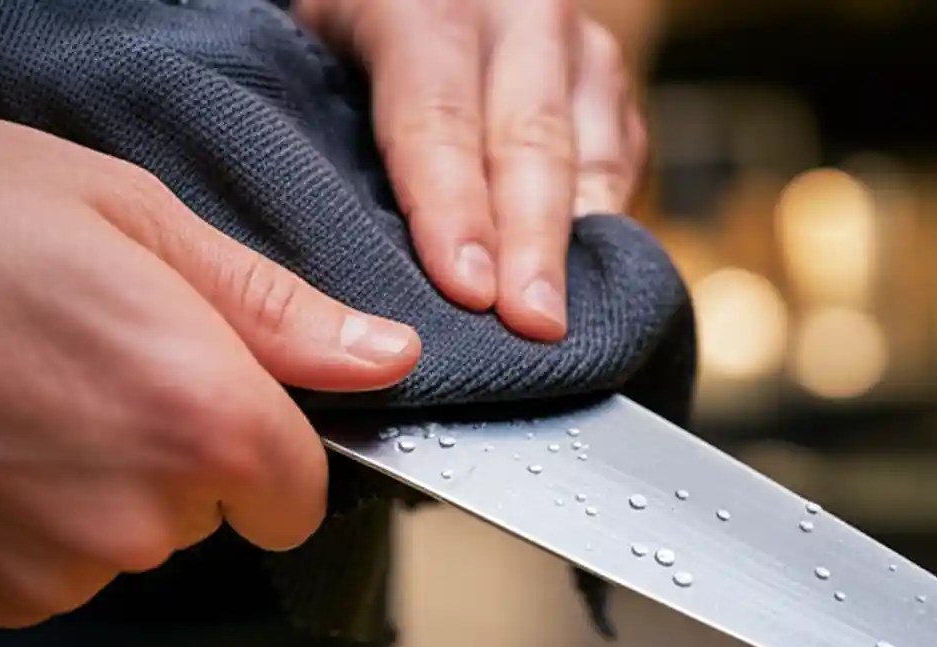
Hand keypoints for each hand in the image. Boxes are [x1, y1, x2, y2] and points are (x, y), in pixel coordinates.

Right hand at [0, 108, 420, 627]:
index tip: (225, 394)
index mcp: (201, 416)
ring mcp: (60, 564)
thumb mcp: (133, 219)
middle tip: (100, 358)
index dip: (273, 445)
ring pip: (140, 535)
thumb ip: (274, 310)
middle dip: (185, 446)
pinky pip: (65, 565)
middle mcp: (142, 513)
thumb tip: (383, 357)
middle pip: (218, 509)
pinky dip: (45, 514)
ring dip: (110, 478)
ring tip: (33, 386)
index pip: (302, 495)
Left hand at [294, 0, 647, 340]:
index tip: (468, 290)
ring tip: (561, 325)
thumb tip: (345, 262)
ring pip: (591, 157)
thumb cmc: (353, 36)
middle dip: (532, 243)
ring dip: (576, 250)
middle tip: (533, 324)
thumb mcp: (318, 53)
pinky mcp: (611, 86)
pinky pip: (618, 167)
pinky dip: (599, 232)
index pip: (438, 116)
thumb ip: (331, 131)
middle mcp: (518, 14)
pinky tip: (580, 288)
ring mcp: (577, 47)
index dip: (454, 208)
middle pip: (533, 140)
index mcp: (426, 3)